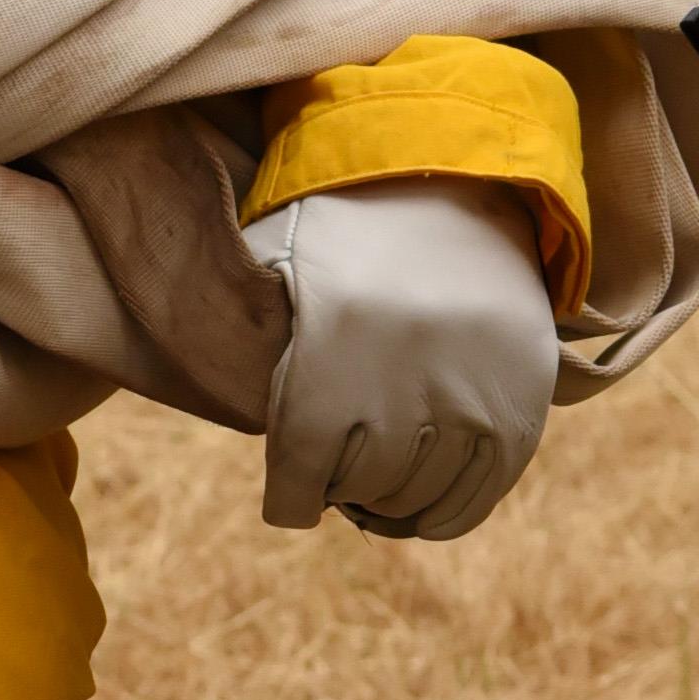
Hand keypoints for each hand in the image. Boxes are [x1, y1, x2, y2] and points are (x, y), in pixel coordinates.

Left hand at [246, 179, 563, 537]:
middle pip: (358, 490)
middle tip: (337, 467)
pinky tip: (424, 502)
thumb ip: (226, 316)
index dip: (290, 496)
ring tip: (380, 472)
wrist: (456, 184)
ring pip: (414, 499)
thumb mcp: (269, 260)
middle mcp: (401, 385)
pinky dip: (444, 514)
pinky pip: (475, 497)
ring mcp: (467, 401)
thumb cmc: (343, 233)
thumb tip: (179, 358)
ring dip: (390, 499)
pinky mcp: (518, 408)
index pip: (299, 477)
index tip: (291, 494)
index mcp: (329, 355)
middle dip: (339, 487)